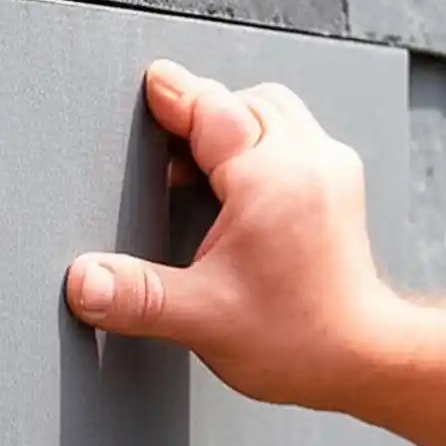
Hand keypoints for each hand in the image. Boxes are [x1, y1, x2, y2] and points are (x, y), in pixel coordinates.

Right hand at [65, 60, 403, 408]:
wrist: (363, 361)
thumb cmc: (299, 340)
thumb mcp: (201, 319)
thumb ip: (136, 296)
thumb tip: (83, 280)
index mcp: (271, 179)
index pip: (213, 109)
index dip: (174, 94)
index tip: (150, 83)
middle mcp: (307, 160)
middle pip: (242, 102)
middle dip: (200, 114)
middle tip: (162, 150)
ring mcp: (329, 168)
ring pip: (270, 113)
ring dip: (231, 127)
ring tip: (196, 169)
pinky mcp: (338, 184)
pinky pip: (292, 135)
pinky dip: (257, 143)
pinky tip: (234, 184)